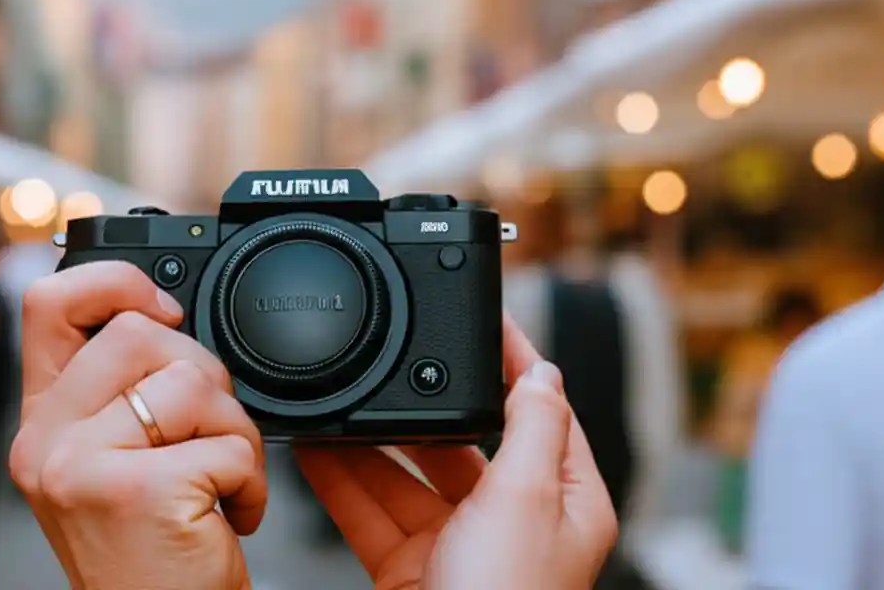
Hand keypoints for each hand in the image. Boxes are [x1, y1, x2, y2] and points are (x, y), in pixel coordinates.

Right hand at [10, 262, 266, 589]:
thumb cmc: (148, 553)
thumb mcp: (110, 463)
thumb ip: (117, 393)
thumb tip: (165, 318)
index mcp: (42, 423)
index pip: (48, 304)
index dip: (113, 282)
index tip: (164, 310)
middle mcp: (46, 442)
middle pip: (140, 333)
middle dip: (204, 375)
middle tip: (206, 434)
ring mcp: (84, 466)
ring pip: (193, 382)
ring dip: (235, 431)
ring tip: (219, 480)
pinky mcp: (139, 492)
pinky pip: (227, 444)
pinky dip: (251, 480)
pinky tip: (228, 515)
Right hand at [296, 316, 616, 589]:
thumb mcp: (530, 499)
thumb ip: (534, 428)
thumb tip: (542, 370)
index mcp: (565, 499)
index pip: (540, 409)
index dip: (512, 361)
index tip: (482, 318)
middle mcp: (515, 520)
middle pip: (462, 442)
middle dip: (417, 408)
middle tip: (384, 361)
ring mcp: (460, 546)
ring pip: (408, 476)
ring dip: (369, 444)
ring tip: (335, 405)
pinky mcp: (412, 569)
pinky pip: (373, 513)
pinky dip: (343, 484)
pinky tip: (317, 454)